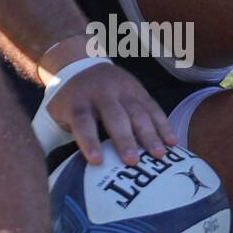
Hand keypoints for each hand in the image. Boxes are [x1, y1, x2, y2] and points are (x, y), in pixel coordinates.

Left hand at [45, 62, 177, 164]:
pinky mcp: (138, 90)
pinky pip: (153, 107)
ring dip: (150, 134)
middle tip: (133, 161)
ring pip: (138, 112)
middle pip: (115, 116)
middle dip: (125, 139)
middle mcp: (101, 94)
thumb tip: (71, 169)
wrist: (81, 64)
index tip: (97, 161)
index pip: (83, 121)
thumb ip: (67, 134)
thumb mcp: (59, 113)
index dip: (89, 141)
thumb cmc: (71, 100)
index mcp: (78, 102)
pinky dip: (164, 124)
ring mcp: (122, 90)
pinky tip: (172, 141)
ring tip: (159, 155)